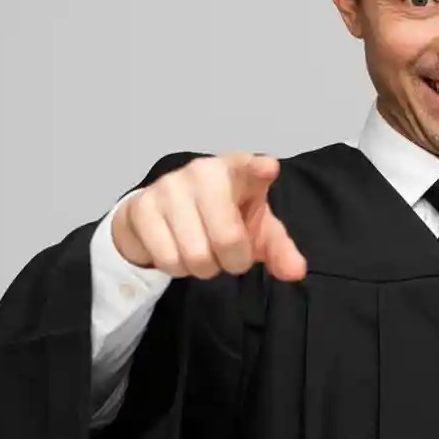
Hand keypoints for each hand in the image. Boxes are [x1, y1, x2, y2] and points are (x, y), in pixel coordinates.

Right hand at [111, 153, 306, 281]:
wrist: (162, 212)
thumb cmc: (220, 215)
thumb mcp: (255, 229)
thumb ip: (278, 250)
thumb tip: (296, 272)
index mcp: (238, 170)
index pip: (251, 167)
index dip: (259, 169)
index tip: (269, 169)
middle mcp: (203, 172)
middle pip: (228, 239)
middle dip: (232, 262)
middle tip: (227, 255)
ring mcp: (169, 187)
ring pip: (196, 255)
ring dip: (203, 267)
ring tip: (201, 250)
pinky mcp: (141, 206)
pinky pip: (167, 259)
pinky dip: (177, 268)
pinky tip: (177, 249)